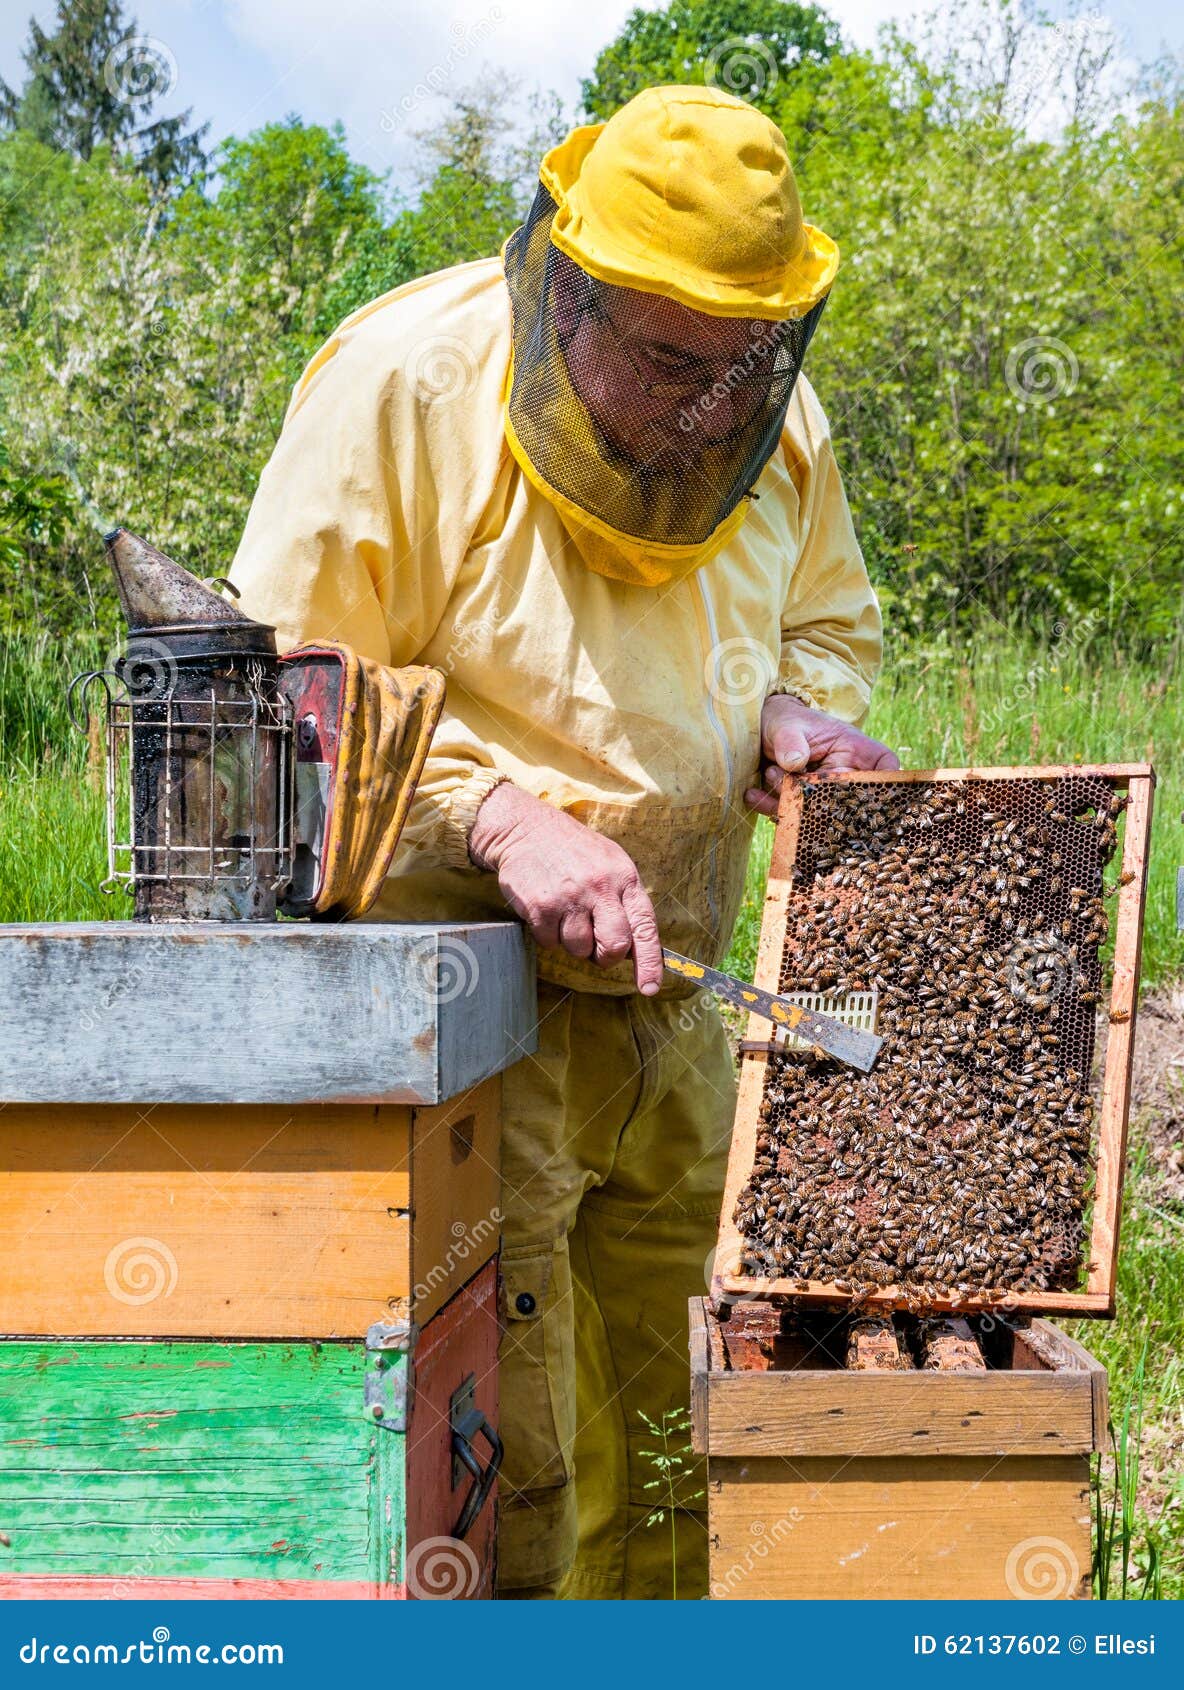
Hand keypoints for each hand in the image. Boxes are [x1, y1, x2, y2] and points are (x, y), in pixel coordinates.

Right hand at [469, 782, 663, 994]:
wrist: (526, 829)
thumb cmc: (574, 850)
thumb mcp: (610, 863)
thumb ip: (625, 901)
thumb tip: (635, 947)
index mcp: (623, 878)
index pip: (644, 927)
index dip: (650, 962)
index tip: (650, 988)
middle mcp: (600, 888)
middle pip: (614, 947)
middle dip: (606, 957)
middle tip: (597, 948)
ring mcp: (569, 898)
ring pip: (579, 950)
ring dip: (573, 942)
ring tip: (567, 914)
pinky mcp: (541, 907)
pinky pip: (550, 943)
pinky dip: (549, 935)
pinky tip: (548, 910)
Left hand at [746, 694, 899, 816]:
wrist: (760, 731)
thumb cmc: (783, 721)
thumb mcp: (786, 724)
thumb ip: (791, 740)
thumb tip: (795, 762)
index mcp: (856, 751)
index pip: (885, 767)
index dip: (886, 783)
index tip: (870, 791)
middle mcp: (845, 776)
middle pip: (849, 801)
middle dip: (818, 797)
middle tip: (790, 778)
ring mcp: (824, 795)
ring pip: (818, 814)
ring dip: (789, 800)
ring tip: (770, 772)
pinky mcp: (800, 807)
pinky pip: (791, 817)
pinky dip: (770, 808)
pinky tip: (752, 794)